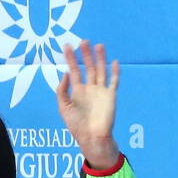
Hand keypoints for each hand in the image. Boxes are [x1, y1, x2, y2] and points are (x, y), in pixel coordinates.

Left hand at [56, 40, 119, 170]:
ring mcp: (101, 91)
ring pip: (101, 70)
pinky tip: (114, 61)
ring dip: (100, 58)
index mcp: (77, 91)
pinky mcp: (111, 95)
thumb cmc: (76, 125)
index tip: (67, 47)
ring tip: (98, 45)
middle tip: (83, 41)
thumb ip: (62, 91)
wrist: (91, 137)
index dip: (71, 59)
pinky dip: (115, 72)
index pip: (74, 71)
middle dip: (86, 54)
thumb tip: (66, 73)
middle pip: (88, 67)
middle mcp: (89, 89)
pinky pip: (114, 81)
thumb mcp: (63, 108)